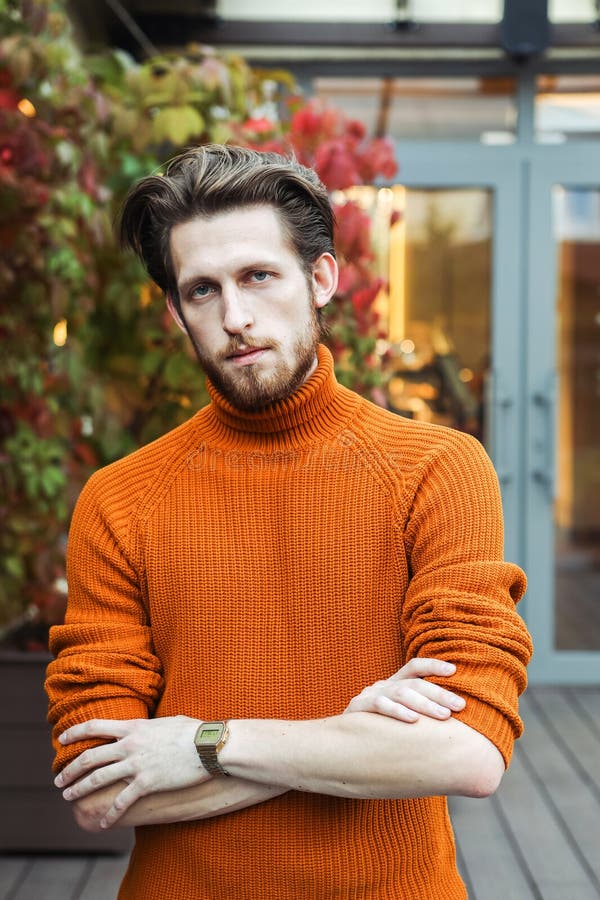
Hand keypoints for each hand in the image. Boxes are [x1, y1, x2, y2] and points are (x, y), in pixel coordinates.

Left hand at [54, 715, 207, 827]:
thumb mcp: (167, 721)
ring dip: (80, 789)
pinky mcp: (147, 783)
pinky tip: (104, 823)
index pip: (95, 726)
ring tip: (69, 797)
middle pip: (90, 757)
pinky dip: (110, 814)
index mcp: (133, 727)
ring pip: (98, 779)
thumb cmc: (193, 731)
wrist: (208, 746)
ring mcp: (136, 764)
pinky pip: (122, 801)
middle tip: (59, 780)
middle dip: (70, 770)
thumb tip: (149, 726)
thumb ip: (151, 726)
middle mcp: (129, 744)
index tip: (61, 740)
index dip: (75, 733)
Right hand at [344, 658, 465, 722]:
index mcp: (395, 684)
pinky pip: (380, 705)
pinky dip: (398, 712)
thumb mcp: (398, 716)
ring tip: (444, 715)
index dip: (433, 665)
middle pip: (415, 683)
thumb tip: (453, 718)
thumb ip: (418, 712)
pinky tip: (413, 720)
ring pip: (401, 693)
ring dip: (425, 704)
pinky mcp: (358, 708)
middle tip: (461, 705)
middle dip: (440, 693)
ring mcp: (370, 695)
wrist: (341, 744)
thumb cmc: (378, 731)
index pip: (414, 667)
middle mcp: (384, 685)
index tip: (454, 671)